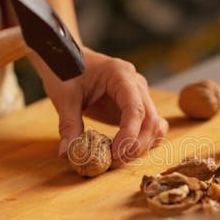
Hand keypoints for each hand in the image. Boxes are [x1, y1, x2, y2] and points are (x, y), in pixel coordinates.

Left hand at [42, 50, 167, 161]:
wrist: (67, 57)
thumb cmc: (66, 71)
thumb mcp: (64, 97)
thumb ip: (68, 125)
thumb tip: (68, 153)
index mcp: (121, 75)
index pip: (135, 108)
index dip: (129, 134)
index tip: (115, 153)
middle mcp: (136, 84)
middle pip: (151, 119)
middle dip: (136, 145)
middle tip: (114, 162)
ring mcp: (139, 95)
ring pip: (155, 125)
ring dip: (142, 145)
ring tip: (118, 158)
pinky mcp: (136, 106)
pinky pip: (150, 126)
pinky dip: (142, 141)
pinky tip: (124, 151)